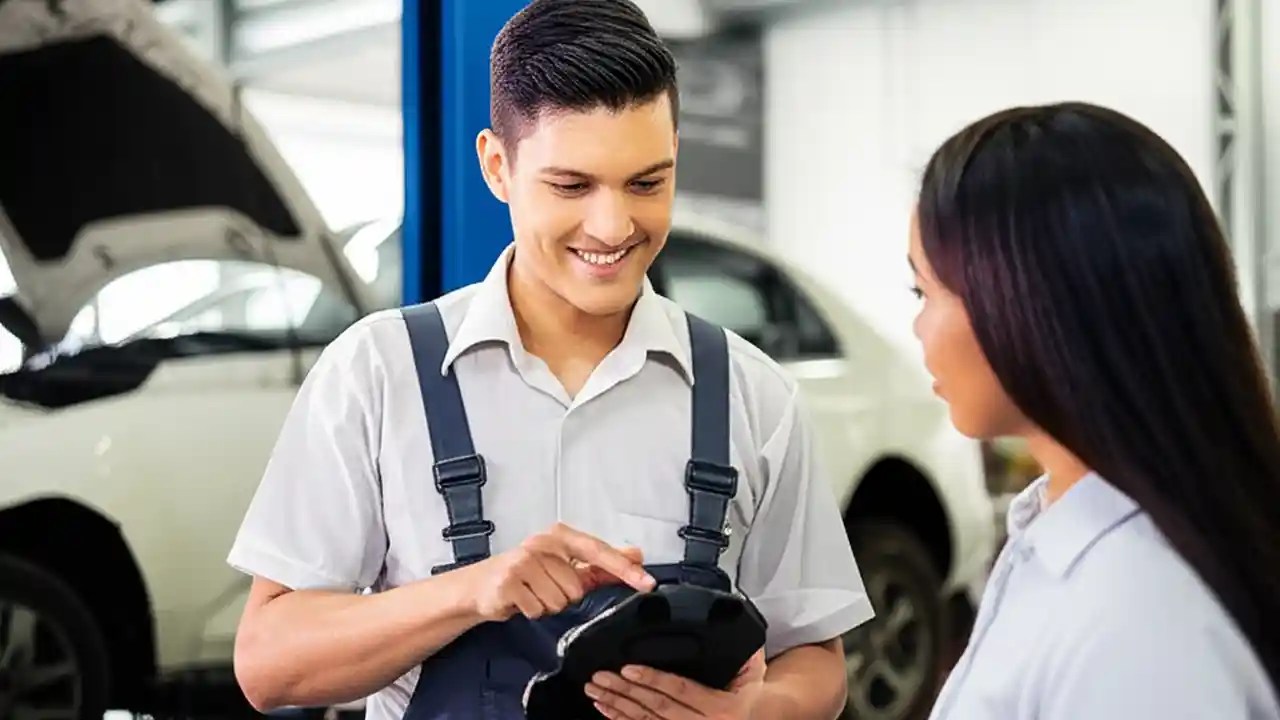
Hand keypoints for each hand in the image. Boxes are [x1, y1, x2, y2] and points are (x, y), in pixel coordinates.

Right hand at [471, 522, 655, 621]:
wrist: (480, 586)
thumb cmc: (526, 574)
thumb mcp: (565, 566)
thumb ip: (602, 564)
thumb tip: (636, 555)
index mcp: (559, 536)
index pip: (600, 552)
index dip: (624, 569)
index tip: (647, 582)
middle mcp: (543, 543)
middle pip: (578, 587)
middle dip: (564, 596)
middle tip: (544, 588)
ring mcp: (524, 561)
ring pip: (559, 601)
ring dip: (548, 605)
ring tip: (532, 594)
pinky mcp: (510, 581)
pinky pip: (539, 609)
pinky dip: (532, 611)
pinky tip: (521, 601)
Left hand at [585, 648, 766, 719]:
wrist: (757, 718)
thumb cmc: (751, 692)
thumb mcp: (753, 670)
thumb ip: (741, 652)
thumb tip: (725, 622)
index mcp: (721, 707)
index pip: (681, 690)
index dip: (653, 679)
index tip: (628, 668)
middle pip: (657, 708)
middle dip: (625, 692)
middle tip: (600, 677)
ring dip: (617, 706)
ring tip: (595, 691)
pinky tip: (606, 709)